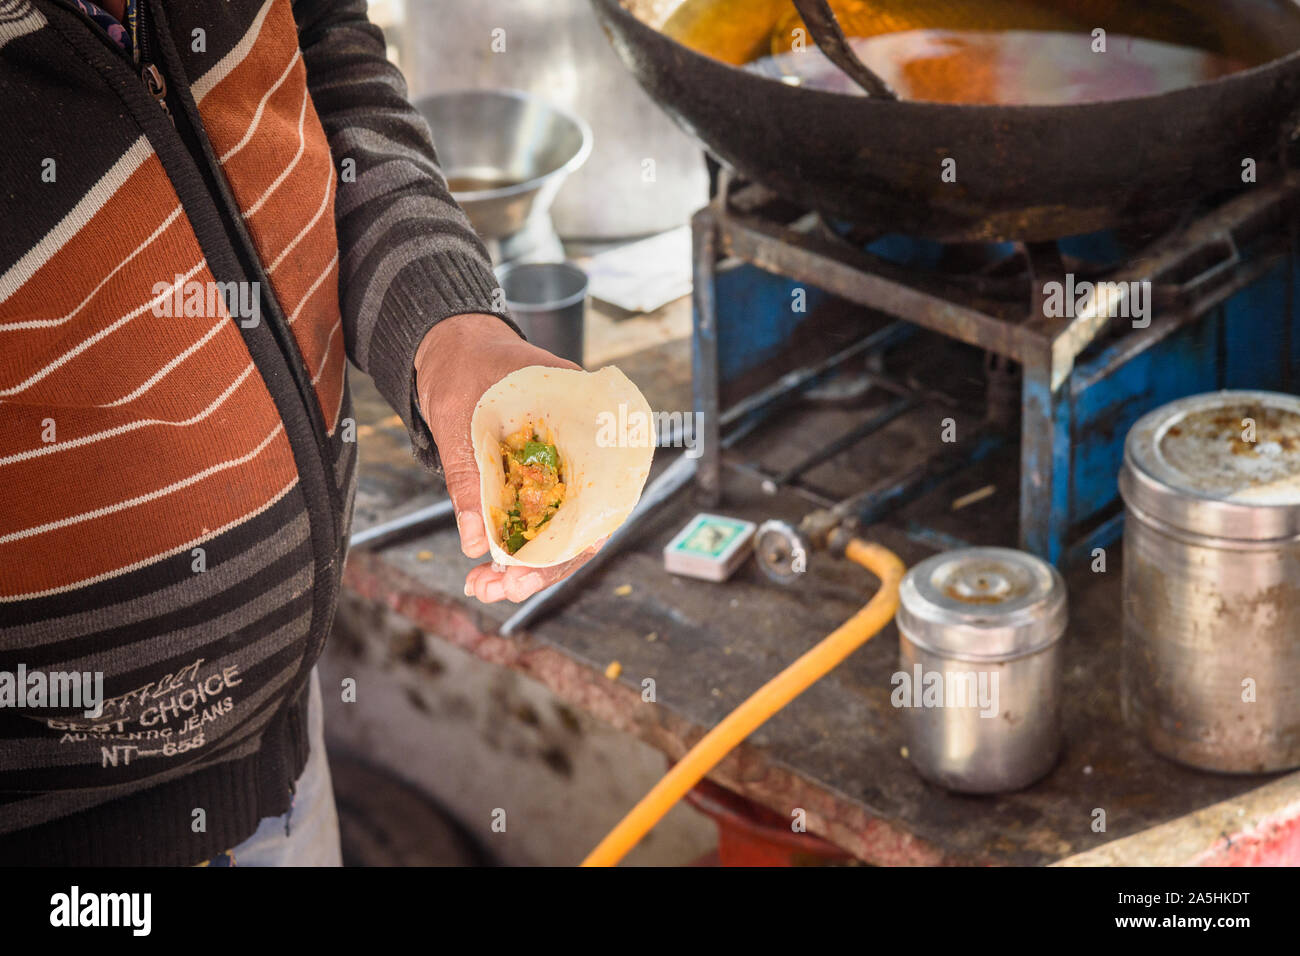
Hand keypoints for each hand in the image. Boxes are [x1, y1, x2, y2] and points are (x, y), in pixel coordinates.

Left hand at [414, 313, 601, 603]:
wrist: (449, 342)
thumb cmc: (463, 364)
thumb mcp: (459, 416)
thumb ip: (468, 475)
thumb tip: (475, 543)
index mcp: (585, 422)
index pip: (599, 498)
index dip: (569, 546)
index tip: (529, 572)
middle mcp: (581, 450)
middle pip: (580, 524)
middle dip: (540, 568)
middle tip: (497, 591)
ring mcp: (558, 466)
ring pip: (556, 529)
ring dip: (523, 565)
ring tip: (483, 588)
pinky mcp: (534, 478)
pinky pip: (533, 520)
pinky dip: (510, 547)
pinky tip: (483, 569)